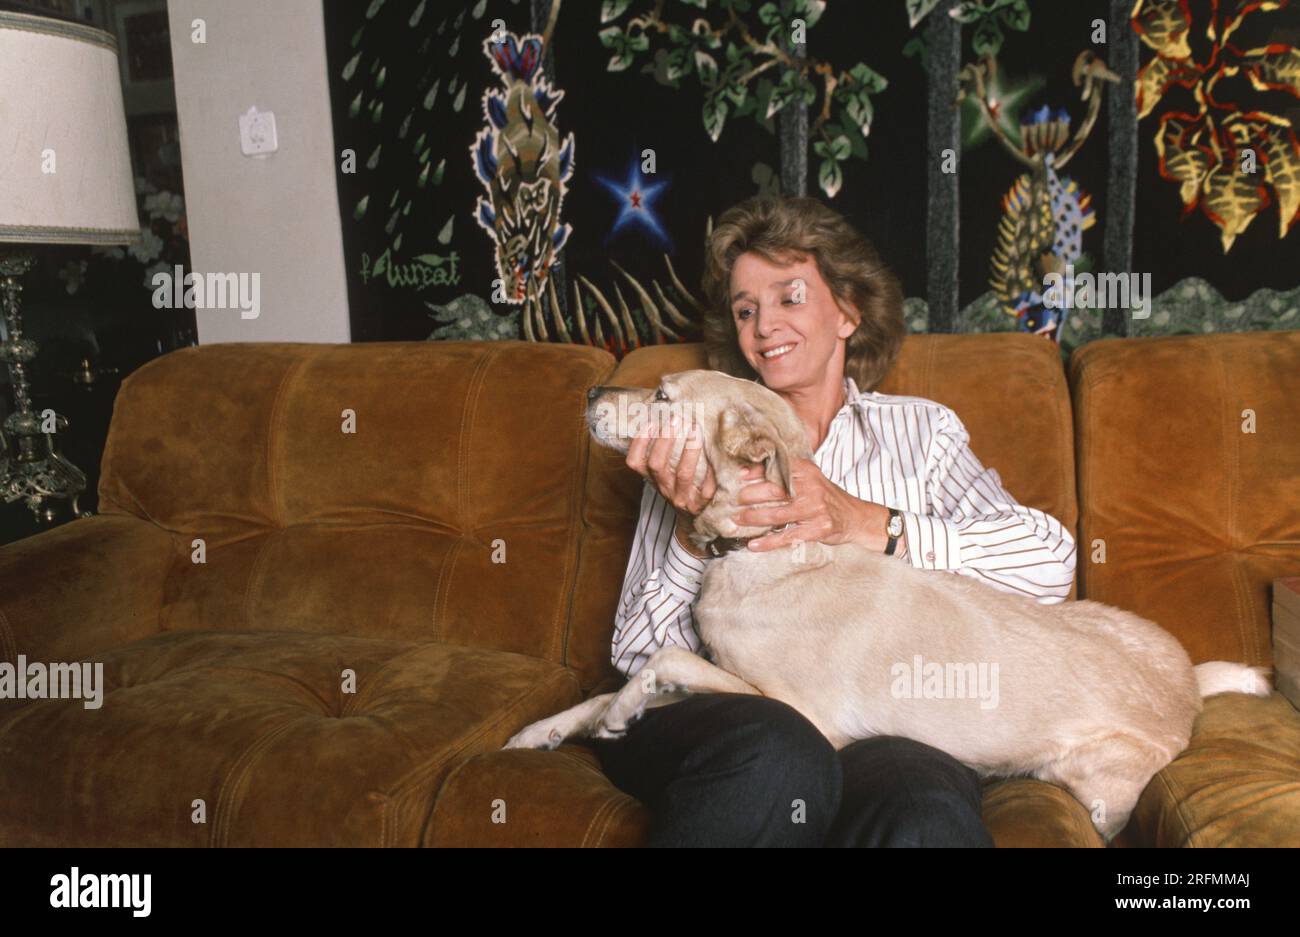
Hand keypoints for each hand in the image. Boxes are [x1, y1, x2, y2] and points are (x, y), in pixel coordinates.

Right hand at [624, 412, 723, 517]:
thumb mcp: (665, 472)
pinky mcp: (702, 502)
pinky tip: (714, 453)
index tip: (651, 423)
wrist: (693, 516)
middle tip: (676, 419)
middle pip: (657, 465)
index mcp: (652, 479)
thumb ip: (662, 451)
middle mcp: (664, 488)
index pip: (635, 463)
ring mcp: (682, 497)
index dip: (640, 443)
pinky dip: (710, 469)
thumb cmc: (678, 486)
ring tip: (695, 429)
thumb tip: (664, 419)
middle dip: (665, 440)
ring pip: (683, 473)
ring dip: (689, 450)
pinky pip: (707, 485)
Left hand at [735, 456, 891, 551]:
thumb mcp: (809, 480)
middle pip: (773, 490)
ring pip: (777, 514)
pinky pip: (788, 536)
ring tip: (736, 521)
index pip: (777, 467)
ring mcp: (815, 509)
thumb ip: (785, 475)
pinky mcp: (818, 529)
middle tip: (730, 501)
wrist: (856, 518)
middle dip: (748, 496)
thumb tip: (748, 473)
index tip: (737, 476)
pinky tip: (753, 545)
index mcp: (806, 471)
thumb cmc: (825, 498)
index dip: (755, 471)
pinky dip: (768, 542)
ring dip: (753, 518)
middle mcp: (811, 487)